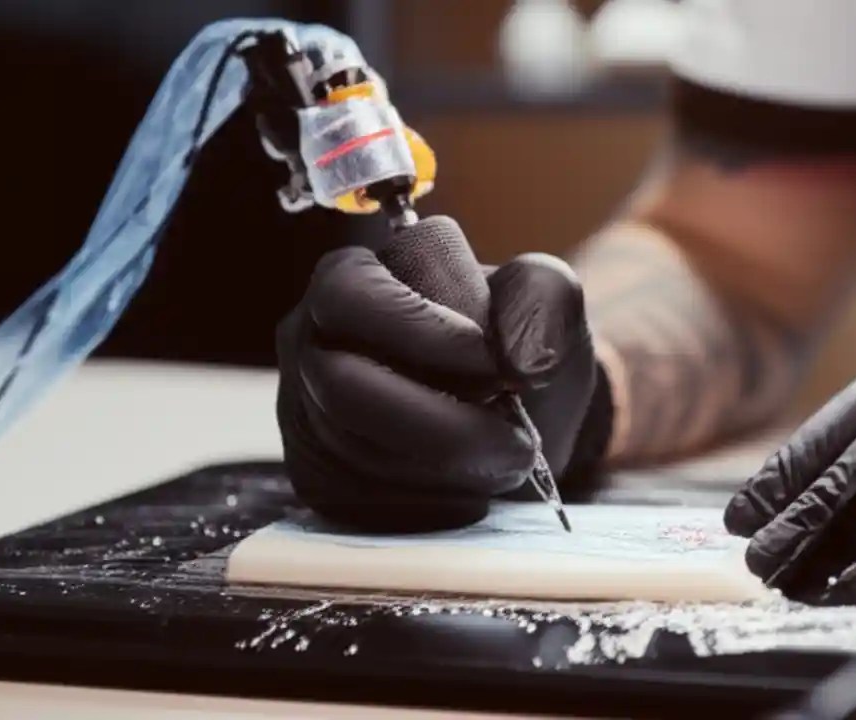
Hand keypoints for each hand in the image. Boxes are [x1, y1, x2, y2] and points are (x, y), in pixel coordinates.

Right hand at [276, 248, 603, 531]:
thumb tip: (515, 352)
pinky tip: (473, 481)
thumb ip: (541, 300)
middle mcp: (314, 334)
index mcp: (359, 270)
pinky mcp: (317, 473)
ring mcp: (305, 406)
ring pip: (354, 447)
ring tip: (509, 457)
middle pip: (342, 383)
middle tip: (517, 440)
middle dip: (440, 422)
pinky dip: (431, 496)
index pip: (354, 291)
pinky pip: (358, 496)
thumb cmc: (520, 351)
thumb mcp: (550, 308)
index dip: (428, 331)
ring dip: (447, 463)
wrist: (519, 420)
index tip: (497, 368)